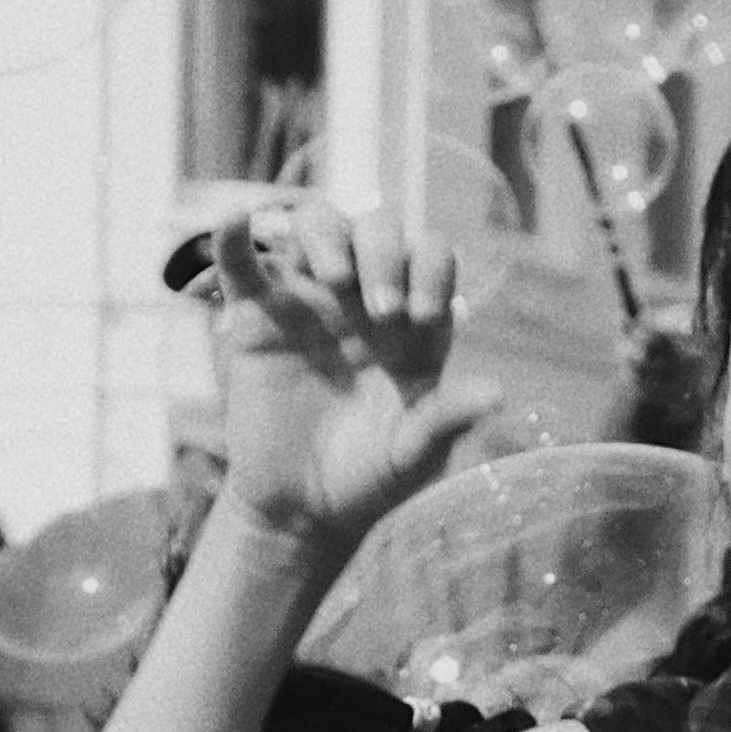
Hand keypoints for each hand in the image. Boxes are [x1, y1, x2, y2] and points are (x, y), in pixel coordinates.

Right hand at [202, 198, 489, 552]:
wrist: (303, 511)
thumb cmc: (370, 479)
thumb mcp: (414, 455)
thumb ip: (448, 419)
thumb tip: (498, 395)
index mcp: (413, 322)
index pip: (430, 257)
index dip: (431, 270)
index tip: (422, 317)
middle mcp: (364, 299)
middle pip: (377, 230)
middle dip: (384, 254)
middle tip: (379, 311)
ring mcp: (310, 302)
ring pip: (317, 226)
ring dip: (326, 235)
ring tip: (332, 278)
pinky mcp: (258, 319)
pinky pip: (243, 266)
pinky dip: (232, 238)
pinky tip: (232, 220)